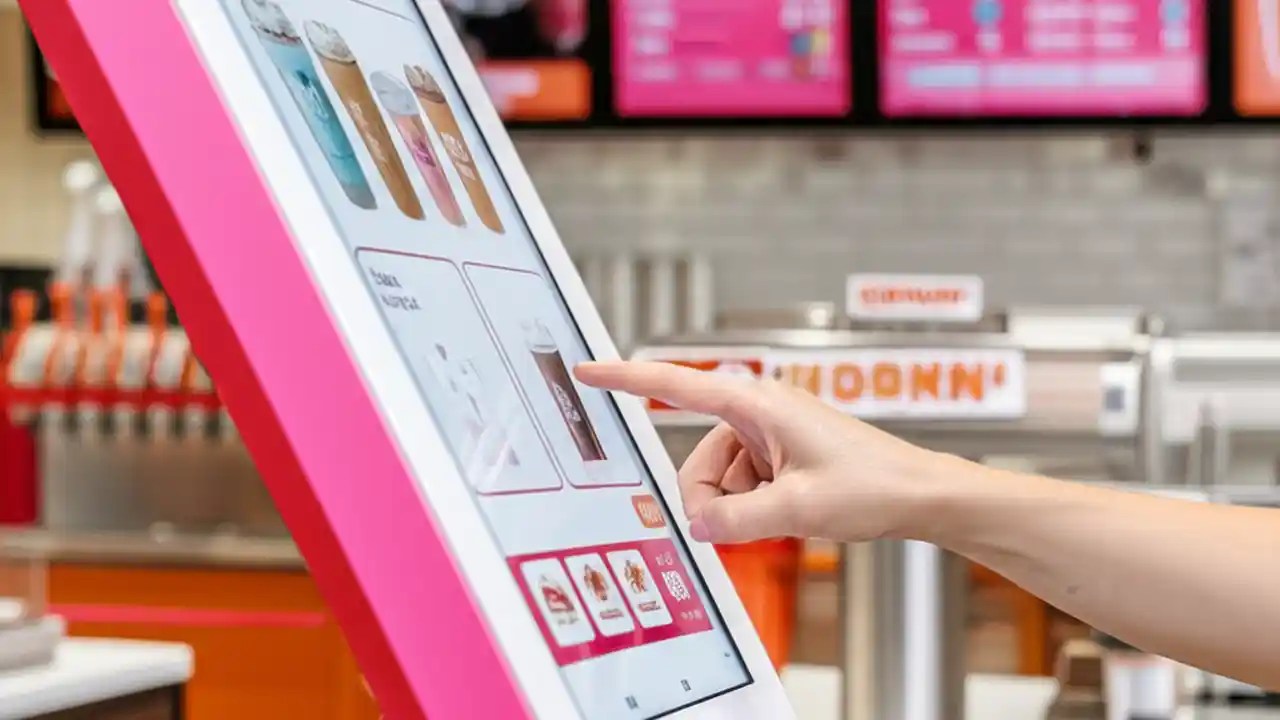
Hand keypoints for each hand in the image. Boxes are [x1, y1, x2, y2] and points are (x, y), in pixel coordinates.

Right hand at [575, 361, 948, 544]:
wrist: (920, 495)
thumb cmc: (873, 485)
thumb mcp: (797, 510)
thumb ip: (734, 520)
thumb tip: (696, 524)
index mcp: (757, 404)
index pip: (676, 386)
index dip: (626, 378)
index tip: (588, 370)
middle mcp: (759, 412)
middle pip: (696, 461)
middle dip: (712, 500)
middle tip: (748, 522)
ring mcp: (770, 435)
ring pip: (719, 481)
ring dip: (739, 507)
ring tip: (786, 513)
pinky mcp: (780, 455)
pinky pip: (742, 486)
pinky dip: (755, 506)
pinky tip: (790, 511)